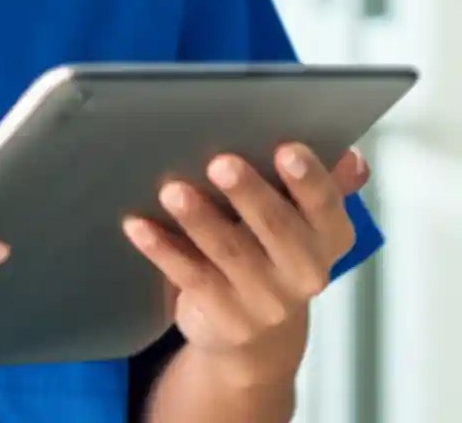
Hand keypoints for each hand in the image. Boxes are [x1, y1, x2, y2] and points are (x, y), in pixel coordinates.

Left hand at [122, 144, 369, 386]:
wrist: (257, 340)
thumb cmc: (275, 258)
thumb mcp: (303, 225)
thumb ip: (322, 188)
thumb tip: (351, 159)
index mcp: (329, 239)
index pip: (326, 206)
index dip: (309, 179)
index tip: (287, 149)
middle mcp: (305, 272)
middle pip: (276, 227)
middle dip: (248, 193)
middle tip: (220, 162)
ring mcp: (265, 300)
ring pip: (229, 252)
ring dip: (199, 218)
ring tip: (172, 190)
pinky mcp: (225, 316)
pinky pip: (190, 276)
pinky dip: (162, 248)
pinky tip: (138, 225)